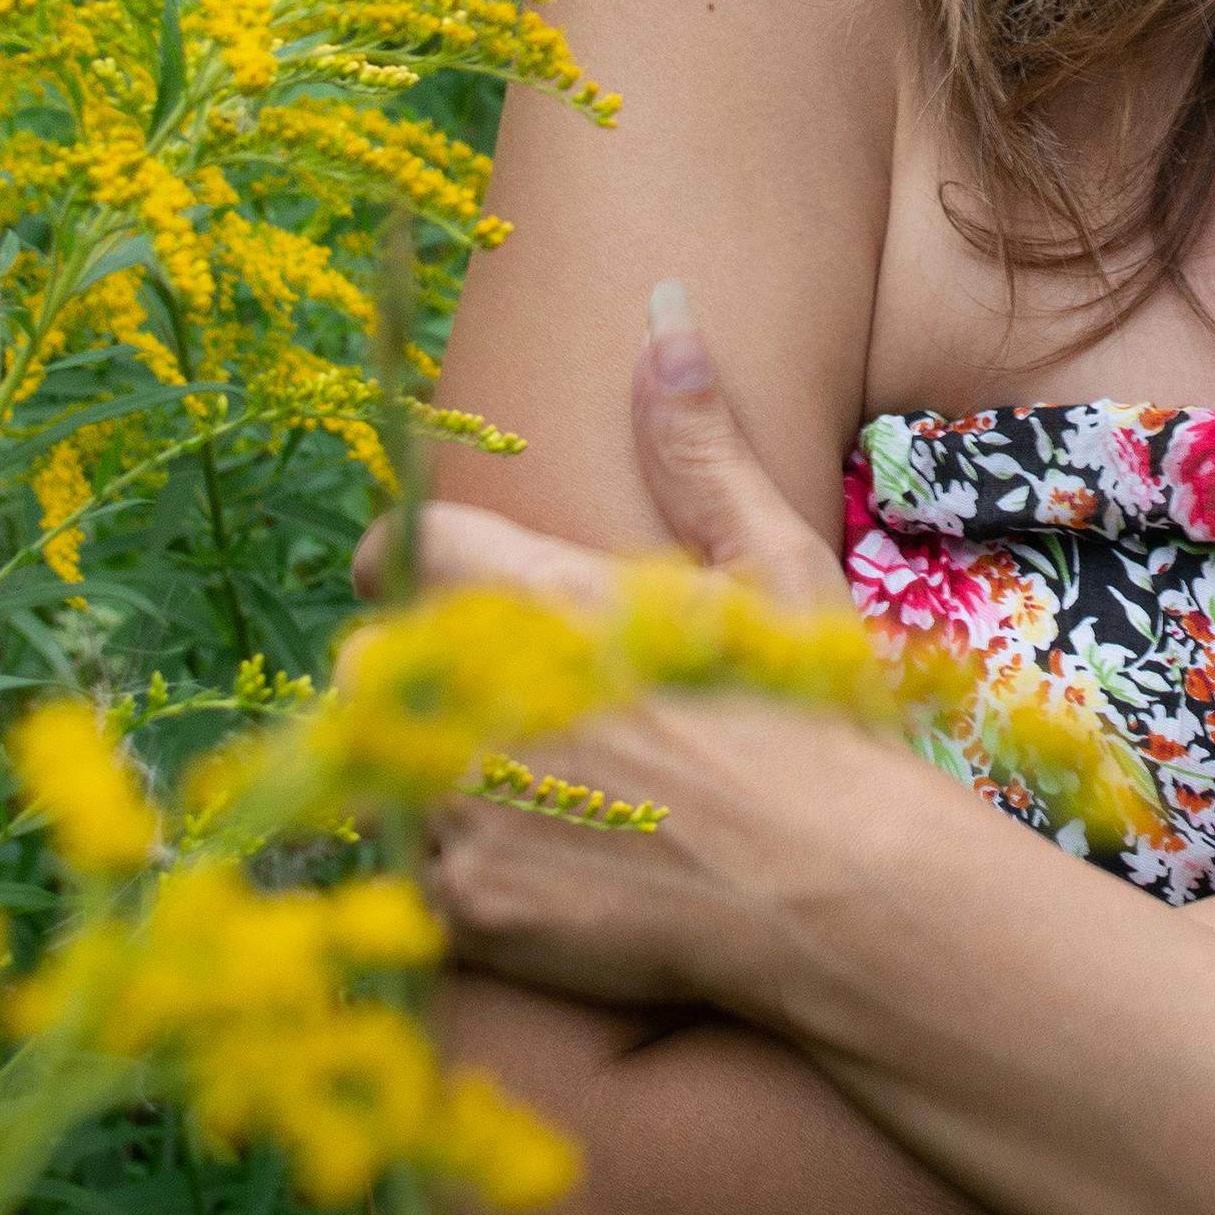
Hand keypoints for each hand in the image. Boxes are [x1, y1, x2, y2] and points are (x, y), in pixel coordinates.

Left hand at [411, 282, 916, 1012]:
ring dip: (437, 781)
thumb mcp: (771, 570)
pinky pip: (416, 874)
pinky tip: (552, 870)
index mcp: (542, 598)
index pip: (404, 548)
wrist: (842, 898)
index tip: (444, 589)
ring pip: (386, 776)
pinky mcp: (468, 904)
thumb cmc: (816, 724)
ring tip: (542, 799)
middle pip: (372, 666)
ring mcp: (465, 809)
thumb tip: (665, 310)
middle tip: (521, 714)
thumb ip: (696, 445)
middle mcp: (479, 697)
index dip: (416, 566)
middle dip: (427, 685)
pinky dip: (464, 875)